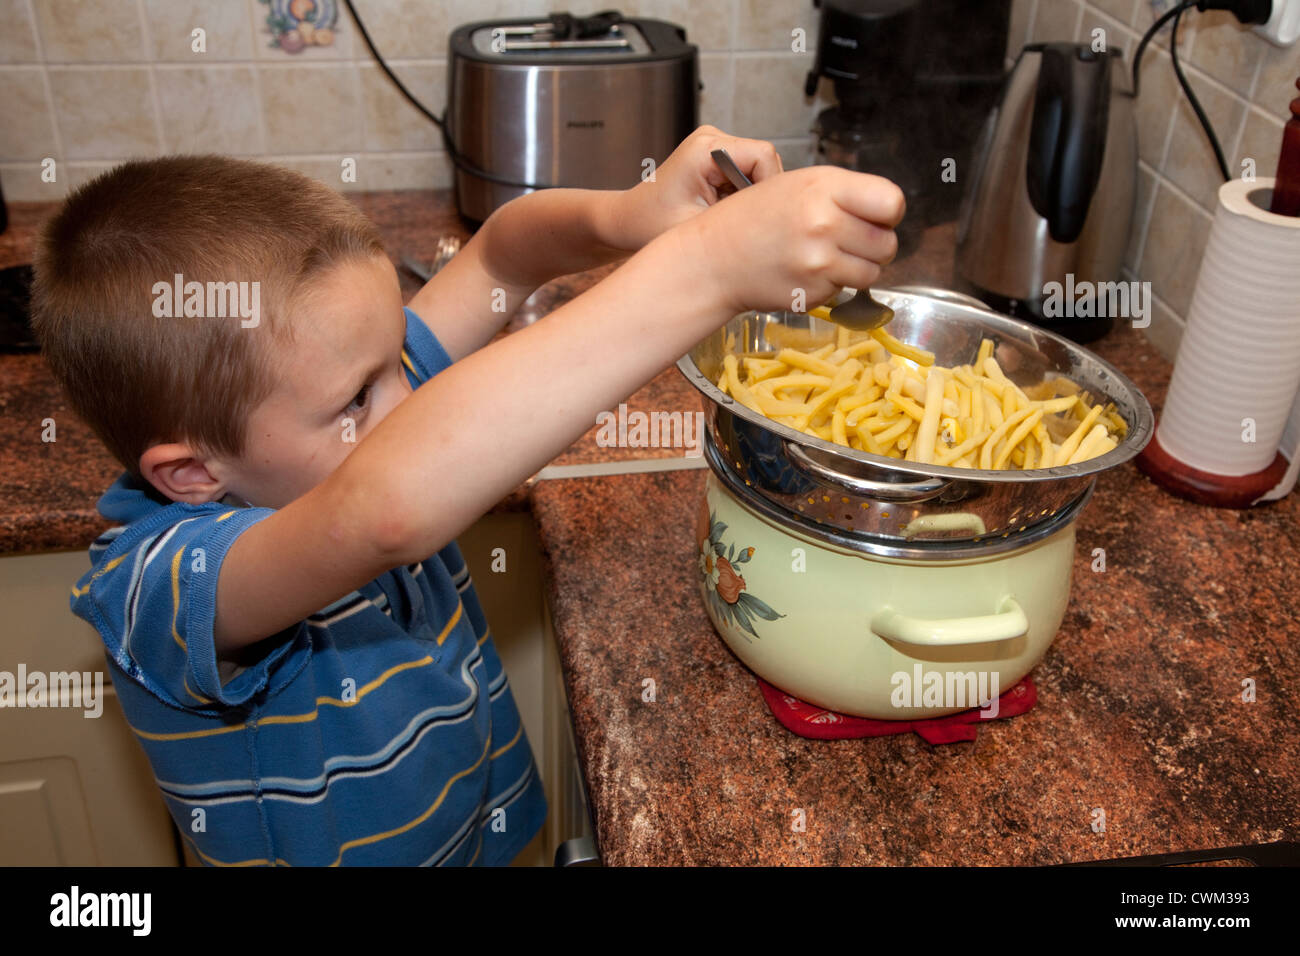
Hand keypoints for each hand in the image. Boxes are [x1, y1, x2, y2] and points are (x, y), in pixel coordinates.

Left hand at [608, 125, 785, 249]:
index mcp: (706, 148)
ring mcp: (714, 145)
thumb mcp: (698, 228)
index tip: (755, 217)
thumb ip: (739, 220)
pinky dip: (741, 196)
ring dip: (749, 197)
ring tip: (722, 216)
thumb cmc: (649, 224)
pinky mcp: (715, 156)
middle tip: (736, 221)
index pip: (764, 156)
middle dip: (759, 195)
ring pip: (759, 169)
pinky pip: (747, 174)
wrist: (626, 220)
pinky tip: (720, 210)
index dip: (769, 188)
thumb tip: (777, 219)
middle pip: (765, 161)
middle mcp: (712, 138)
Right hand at [671, 163, 905, 316]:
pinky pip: (844, 290)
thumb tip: (887, 212)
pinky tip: (806, 271)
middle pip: (888, 243)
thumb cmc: (753, 218)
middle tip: (850, 240)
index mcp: (824, 188)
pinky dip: (832, 284)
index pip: (891, 202)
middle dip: (875, 244)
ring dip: (858, 268)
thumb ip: (844, 193)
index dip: (888, 212)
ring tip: (828, 257)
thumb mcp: (798, 185)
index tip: (877, 216)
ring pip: (872, 272)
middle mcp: (824, 223)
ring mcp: (819, 262)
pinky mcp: (813, 292)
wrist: (714, 259)